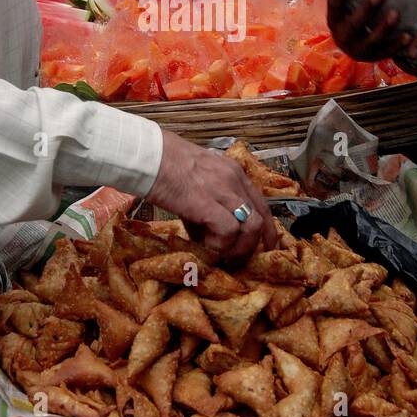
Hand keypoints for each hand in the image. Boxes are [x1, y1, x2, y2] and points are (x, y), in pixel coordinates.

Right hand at [147, 130, 276, 260]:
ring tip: (222, 255)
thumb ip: (208, 205)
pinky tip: (206, 246)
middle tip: (240, 259)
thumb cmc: (166, 167)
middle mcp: (234, 180)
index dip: (267, 229)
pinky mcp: (208, 203)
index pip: (261, 204)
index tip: (265, 246)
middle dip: (256, 244)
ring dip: (239, 248)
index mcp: (233, 174)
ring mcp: (223, 191)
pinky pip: (229, 231)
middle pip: (262, 218)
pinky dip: (221, 245)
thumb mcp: (197, 181)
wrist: (149, 156)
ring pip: (252, 226)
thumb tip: (206, 235)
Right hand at [326, 0, 411, 61]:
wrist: (353, 47)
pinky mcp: (374, 58)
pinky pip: (387, 52)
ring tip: (396, 13)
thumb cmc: (351, 17)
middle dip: (367, 9)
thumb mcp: (345, 7)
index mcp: (334, 21)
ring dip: (384, 27)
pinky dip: (398, 45)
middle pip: (354, 23)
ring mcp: (359, 50)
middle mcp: (343, 37)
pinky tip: (409, 36)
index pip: (334, 4)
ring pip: (372, 40)